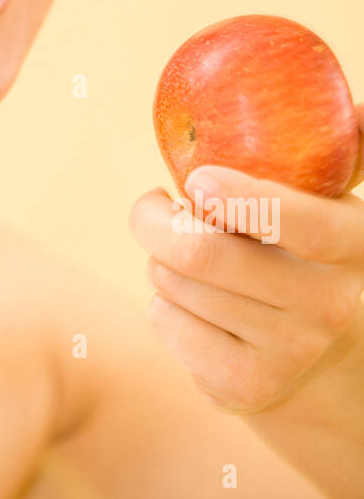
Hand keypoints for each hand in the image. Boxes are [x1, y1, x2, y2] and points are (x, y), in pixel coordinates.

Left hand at [128, 105, 363, 413]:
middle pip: (204, 255)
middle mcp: (330, 306)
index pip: (308, 226)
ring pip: (174, 283)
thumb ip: (347, 159)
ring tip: (186, 256)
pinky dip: (163, 302)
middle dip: (155, 219)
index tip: (200, 180)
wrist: (321, 368)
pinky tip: (192, 302)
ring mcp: (288, 354)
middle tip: (154, 204)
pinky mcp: (242, 387)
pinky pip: (165, 322)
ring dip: (161, 260)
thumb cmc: (312, 259)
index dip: (248, 201)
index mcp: (356, 247)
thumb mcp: (337, 212)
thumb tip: (355, 110)